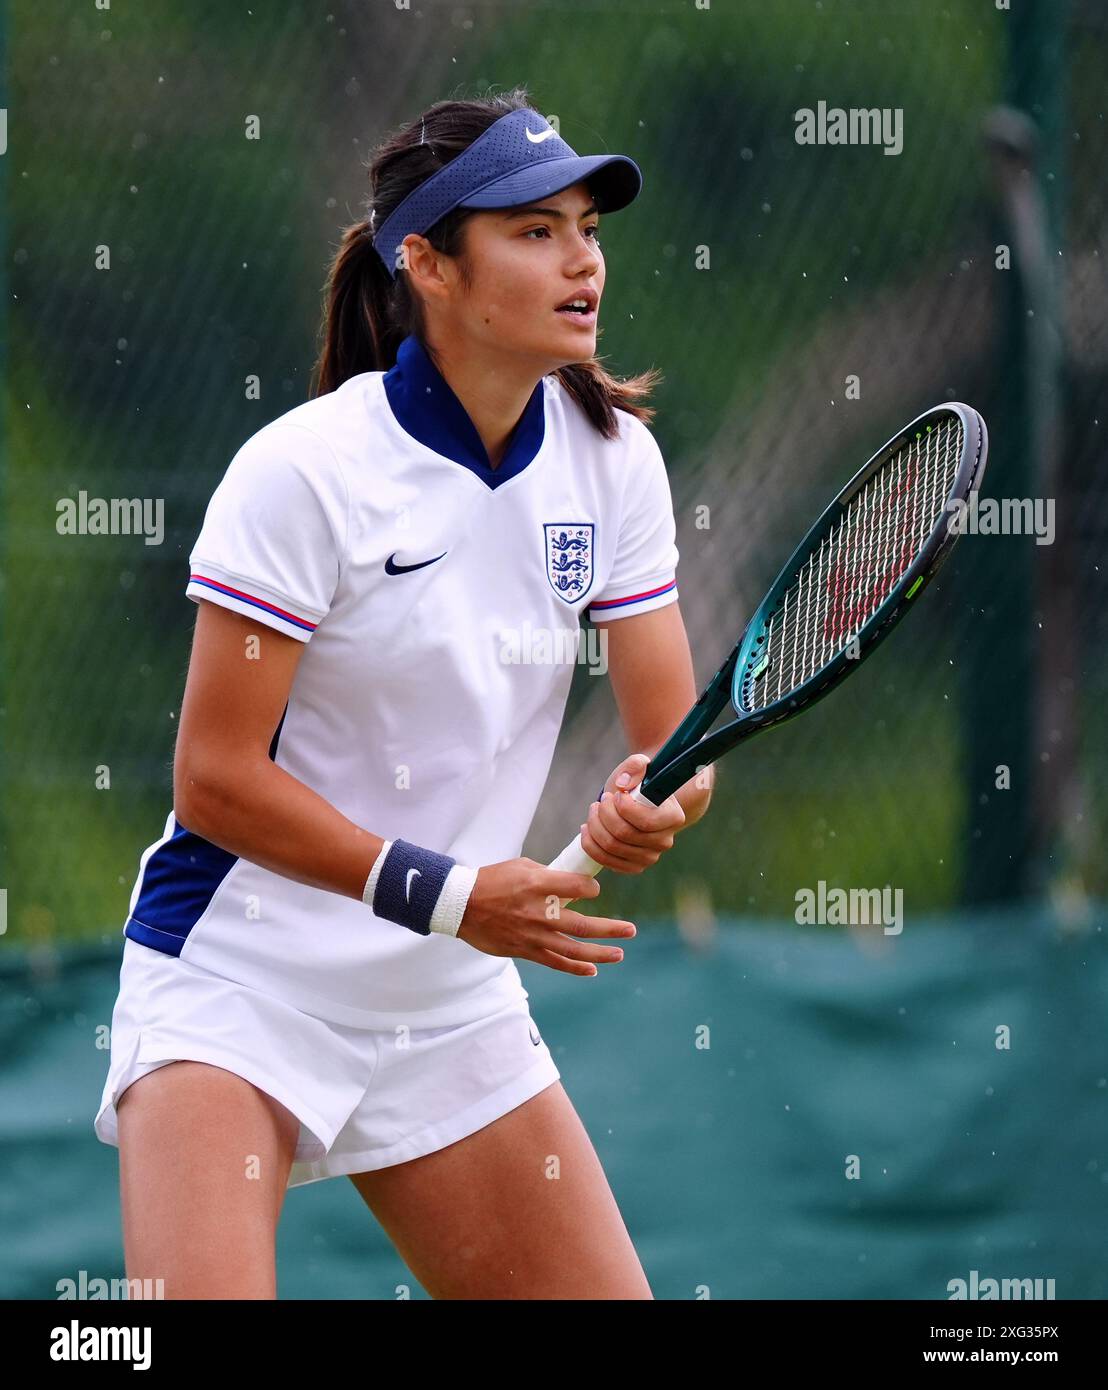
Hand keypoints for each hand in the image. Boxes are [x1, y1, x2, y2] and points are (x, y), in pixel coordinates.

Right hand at [458, 859, 636, 976]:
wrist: (461, 905)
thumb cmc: (492, 880)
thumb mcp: (521, 867)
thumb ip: (549, 876)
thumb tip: (574, 884)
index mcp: (537, 885)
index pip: (577, 888)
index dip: (591, 889)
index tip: (595, 891)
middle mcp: (538, 912)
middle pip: (581, 925)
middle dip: (610, 929)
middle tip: (630, 931)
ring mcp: (532, 934)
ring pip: (572, 949)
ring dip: (599, 953)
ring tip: (619, 954)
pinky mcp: (524, 950)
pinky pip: (554, 962)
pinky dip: (574, 967)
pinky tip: (592, 969)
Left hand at [581, 752, 685, 872]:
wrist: (636, 802)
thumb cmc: (638, 783)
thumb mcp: (638, 766)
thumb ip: (635, 766)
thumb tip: (623, 784)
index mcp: (673, 817)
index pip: (645, 821)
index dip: (623, 807)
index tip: (616, 794)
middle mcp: (664, 841)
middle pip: (623, 834)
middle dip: (604, 814)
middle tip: (601, 801)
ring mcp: (649, 857)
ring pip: (611, 846)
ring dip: (595, 826)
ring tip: (594, 811)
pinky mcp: (633, 866)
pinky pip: (605, 860)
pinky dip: (590, 844)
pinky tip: (588, 828)